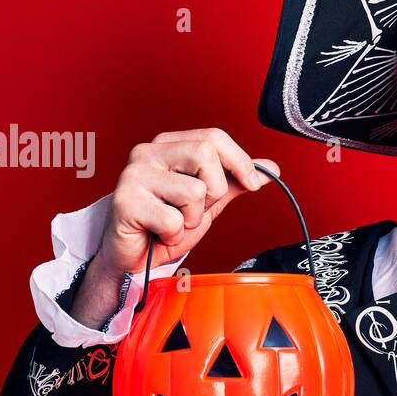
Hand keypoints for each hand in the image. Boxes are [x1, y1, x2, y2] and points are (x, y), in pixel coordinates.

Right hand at [68, 128, 278, 329]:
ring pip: (195, 190)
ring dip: (192, 218)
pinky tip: (159, 233)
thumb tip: (271, 168)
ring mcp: (134, 175)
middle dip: (214, 192)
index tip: (251, 183)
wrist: (134, 258)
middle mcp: (148, 153)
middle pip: (206, 154)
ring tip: (173, 223)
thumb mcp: (208, 202)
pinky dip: (174, 235)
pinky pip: (174, 219)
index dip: (240, 161)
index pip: (214, 137)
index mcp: (168, 146)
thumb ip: (235, 182)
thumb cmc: (165, 226)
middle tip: (195, 210)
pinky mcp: (126, 201)